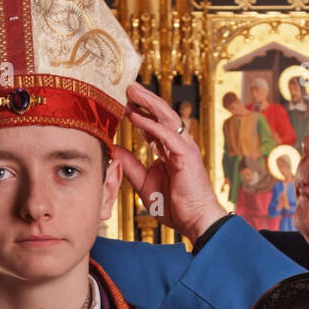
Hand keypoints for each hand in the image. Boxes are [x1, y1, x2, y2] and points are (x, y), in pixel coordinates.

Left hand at [116, 80, 227, 241]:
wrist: (195, 221)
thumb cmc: (175, 206)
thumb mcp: (144, 184)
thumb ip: (131, 166)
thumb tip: (113, 150)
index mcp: (170, 151)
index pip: (154, 126)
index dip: (139, 112)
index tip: (124, 102)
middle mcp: (178, 146)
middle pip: (161, 115)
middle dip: (145, 100)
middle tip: (128, 87)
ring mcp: (184, 149)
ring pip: (167, 118)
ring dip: (149, 103)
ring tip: (133, 91)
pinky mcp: (186, 156)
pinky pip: (167, 136)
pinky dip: (151, 125)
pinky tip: (136, 116)